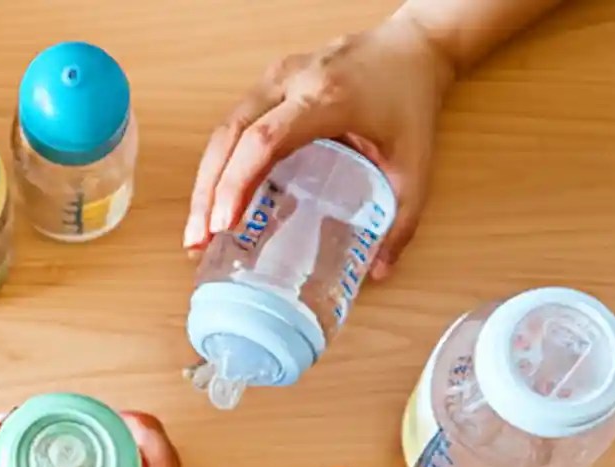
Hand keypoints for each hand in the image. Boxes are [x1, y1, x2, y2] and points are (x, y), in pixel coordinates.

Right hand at [182, 13, 456, 279]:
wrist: (412, 46)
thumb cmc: (410, 97)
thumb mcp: (416, 164)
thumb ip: (402, 220)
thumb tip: (379, 271)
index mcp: (326, 98)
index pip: (265, 140)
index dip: (237, 183)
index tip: (224, 225)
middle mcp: (292, 81)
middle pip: (230, 136)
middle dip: (208, 193)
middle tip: (198, 241)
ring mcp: (275, 77)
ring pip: (223, 130)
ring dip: (206, 182)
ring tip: (199, 230)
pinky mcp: (269, 83)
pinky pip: (233, 124)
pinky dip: (219, 164)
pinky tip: (216, 200)